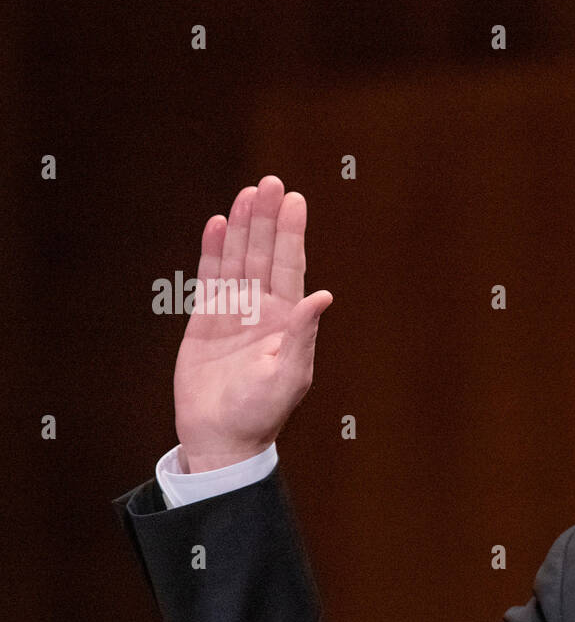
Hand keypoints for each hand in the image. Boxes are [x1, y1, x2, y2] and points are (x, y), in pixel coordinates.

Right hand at [173, 175, 331, 472]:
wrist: (221, 438)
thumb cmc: (261, 413)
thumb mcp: (288, 375)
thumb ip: (302, 335)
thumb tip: (323, 296)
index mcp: (288, 322)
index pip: (290, 268)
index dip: (292, 234)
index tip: (295, 200)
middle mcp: (263, 312)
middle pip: (265, 255)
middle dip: (268, 219)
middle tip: (271, 182)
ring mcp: (234, 314)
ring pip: (239, 261)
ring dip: (243, 227)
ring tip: (247, 193)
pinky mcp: (205, 322)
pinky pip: (210, 280)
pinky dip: (213, 252)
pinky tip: (218, 225)